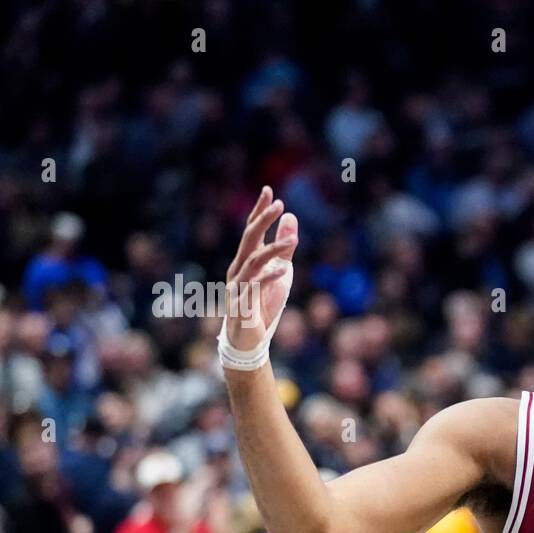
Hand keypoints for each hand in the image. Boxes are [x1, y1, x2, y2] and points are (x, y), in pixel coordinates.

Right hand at [224, 186, 298, 350]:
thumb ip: (284, 248)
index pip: (251, 230)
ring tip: (293, 240)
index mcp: (246, 260)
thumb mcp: (280, 272)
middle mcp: (238, 269)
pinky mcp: (243, 304)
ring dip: (273, 250)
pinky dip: (268, 278)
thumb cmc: (262, 304)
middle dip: (262, 220)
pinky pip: (254, 287)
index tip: (269, 190)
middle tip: (279, 204)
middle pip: (248, 239)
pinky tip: (283, 270)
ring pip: (253, 261)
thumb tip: (291, 218)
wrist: (247, 339)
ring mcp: (238, 286)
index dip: (259, 211)